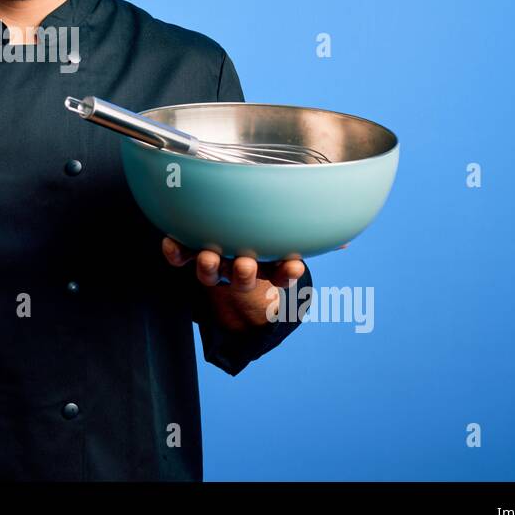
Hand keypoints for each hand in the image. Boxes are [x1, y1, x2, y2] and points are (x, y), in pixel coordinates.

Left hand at [162, 236, 310, 331]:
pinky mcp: (186, 252)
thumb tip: (343, 238)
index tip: (292, 265)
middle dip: (244, 274)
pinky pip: (178, 255)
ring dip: (208, 268)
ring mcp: (212, 262)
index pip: (280, 274)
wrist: (219, 251)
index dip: (285, 272)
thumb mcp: (284, 243)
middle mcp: (238, 267)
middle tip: (246, 265)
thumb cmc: (258, 242)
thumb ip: (309, 237)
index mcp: (264, 266)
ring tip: (208, 257)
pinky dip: (174, 251)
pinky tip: (171, 242)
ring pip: (209, 272)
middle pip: (241, 277)